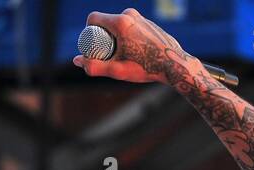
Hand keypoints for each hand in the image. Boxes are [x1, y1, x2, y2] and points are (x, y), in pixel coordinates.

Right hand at [73, 8, 207, 85]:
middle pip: (107, 21)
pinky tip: (134, 51)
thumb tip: (77, 61)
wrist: (176, 66)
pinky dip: (128, 37)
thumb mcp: (119, 70)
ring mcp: (142, 18)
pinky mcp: (150, 23)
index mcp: (121, 22)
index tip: (92, 46)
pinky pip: (133, 27)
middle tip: (106, 54)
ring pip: (120, 24)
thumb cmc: (148, 68)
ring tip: (121, 54)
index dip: (88, 31)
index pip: (93, 18)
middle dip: (102, 37)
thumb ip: (96, 66)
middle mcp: (131, 15)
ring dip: (116, 36)